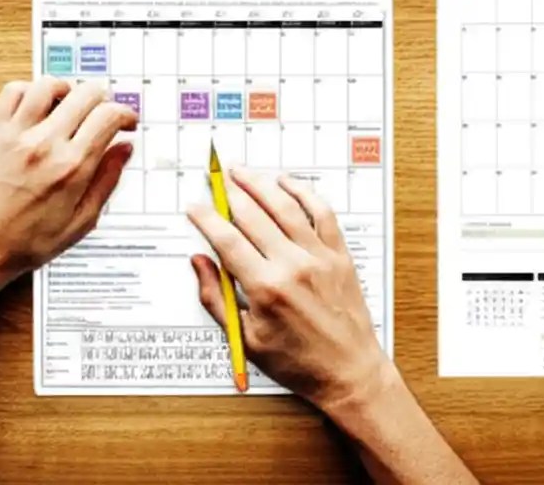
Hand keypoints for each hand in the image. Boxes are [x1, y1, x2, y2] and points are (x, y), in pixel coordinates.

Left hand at [0, 78, 136, 289]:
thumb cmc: (26, 242)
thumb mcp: (81, 222)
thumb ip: (107, 181)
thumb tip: (124, 150)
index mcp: (71, 168)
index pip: (108, 117)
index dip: (125, 114)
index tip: (126, 122)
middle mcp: (45, 145)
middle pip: (85, 94)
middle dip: (103, 98)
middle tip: (103, 113)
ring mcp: (16, 135)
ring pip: (49, 85)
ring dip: (67, 89)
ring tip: (70, 104)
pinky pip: (13, 91)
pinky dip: (30, 90)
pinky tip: (38, 106)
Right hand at [187, 168, 389, 412]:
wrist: (348, 372)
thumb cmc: (297, 361)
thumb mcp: (245, 339)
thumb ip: (216, 298)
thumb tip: (199, 262)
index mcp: (266, 288)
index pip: (227, 240)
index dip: (206, 218)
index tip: (195, 207)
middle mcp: (293, 266)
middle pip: (252, 215)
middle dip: (229, 192)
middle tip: (213, 179)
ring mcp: (319, 257)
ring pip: (285, 206)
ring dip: (259, 183)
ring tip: (241, 171)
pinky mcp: (339, 255)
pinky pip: (322, 212)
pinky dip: (303, 192)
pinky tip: (285, 182)